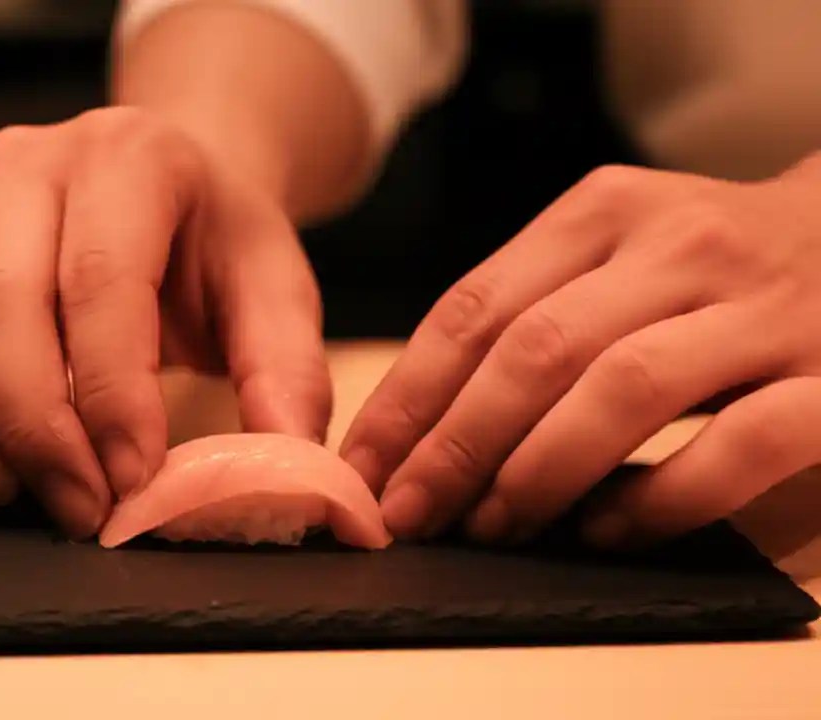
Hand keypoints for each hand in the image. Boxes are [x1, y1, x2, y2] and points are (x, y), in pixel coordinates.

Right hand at [0, 107, 329, 537]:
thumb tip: (284, 474)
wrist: (161, 190)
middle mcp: (26, 166)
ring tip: (8, 493)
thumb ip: (285, 373)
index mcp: (128, 156)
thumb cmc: (212, 243)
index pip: (102, 279)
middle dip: (35, 427)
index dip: (111, 394)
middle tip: (79, 511)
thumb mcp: (274, 290)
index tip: (134, 482)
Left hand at [341, 155, 820, 548]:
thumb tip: (426, 435)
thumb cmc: (713, 268)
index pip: (474, 309)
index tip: (361, 467)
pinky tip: (609, 530)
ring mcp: (763, 308)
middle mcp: (680, 246)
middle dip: (454, 444)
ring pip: (625, 389)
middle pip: (535, 350)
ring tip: (494, 526)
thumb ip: (535, 317)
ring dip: (540, 471)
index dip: (406, 397)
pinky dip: (662, 498)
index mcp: (605, 212)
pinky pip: (738, 445)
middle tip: (410, 514)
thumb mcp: (616, 254)